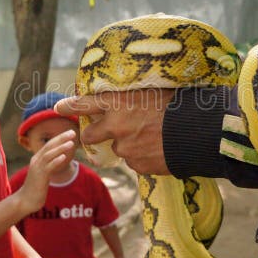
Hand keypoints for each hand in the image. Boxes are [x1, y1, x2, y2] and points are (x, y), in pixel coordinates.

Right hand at [18, 129, 76, 212]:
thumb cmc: (36, 187)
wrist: (25, 200)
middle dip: (61, 138)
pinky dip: (56, 161)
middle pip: (49, 146)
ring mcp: (37, 168)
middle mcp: (36, 161)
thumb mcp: (44, 173)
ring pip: (49, 154)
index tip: (70, 132)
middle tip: (72, 132)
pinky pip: (48, 167)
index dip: (60, 137)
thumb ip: (50, 164)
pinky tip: (64, 157)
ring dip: (60, 148)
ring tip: (71, 143)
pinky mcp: (39, 177)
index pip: (49, 144)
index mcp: (37, 159)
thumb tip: (60, 157)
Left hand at [55, 89, 173, 174]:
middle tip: (108, 131)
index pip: (85, 103)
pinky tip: (160, 149)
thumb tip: (129, 98)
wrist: (198, 133)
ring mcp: (126, 149)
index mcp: (119, 103)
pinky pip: (136, 162)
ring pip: (119, 149)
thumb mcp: (154, 91)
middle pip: (90, 135)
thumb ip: (134, 97)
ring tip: (152, 138)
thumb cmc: (180, 104)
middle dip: (95, 134)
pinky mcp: (138, 166)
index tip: (59, 107)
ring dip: (129, 145)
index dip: (70, 106)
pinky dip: (143, 157)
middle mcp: (116, 126)